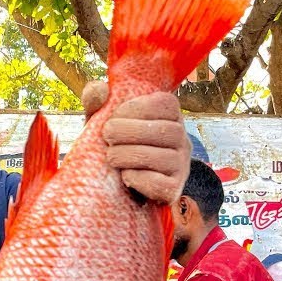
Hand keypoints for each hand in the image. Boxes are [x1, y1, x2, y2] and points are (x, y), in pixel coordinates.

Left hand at [82, 81, 190, 205]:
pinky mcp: (172, 190)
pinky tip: (125, 176)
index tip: (114, 116)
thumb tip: (99, 89)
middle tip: (107, 136)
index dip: (138, 107)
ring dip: (131, 155)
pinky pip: (162, 185)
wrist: (119, 186)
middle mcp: (182, 140)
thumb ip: (99, 104)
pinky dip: (141, 179)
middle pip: (168, 131)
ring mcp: (181, 167)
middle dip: (132, 131)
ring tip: (111, 157)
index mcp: (170, 117)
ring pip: (165, 158)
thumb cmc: (116, 145)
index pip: (166, 104)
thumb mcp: (105, 122)